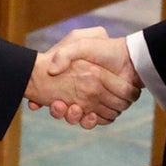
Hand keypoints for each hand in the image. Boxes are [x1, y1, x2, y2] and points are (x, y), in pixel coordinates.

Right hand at [24, 39, 140, 128]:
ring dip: (71, 117)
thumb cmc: (104, 50)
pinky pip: (91, 121)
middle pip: (61, 108)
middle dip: (57, 110)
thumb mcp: (79, 44)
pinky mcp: (102, 110)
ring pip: (74, 117)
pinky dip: (88, 122)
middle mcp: (78, 90)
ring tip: (72, 109)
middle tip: (58, 105)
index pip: (50, 93)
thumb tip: (51, 72)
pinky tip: (88, 115)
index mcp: (71, 76)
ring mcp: (90, 101)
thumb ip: (64, 54)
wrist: (129, 60)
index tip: (36, 103)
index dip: (41, 99)